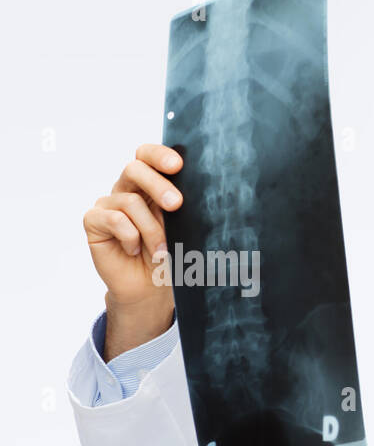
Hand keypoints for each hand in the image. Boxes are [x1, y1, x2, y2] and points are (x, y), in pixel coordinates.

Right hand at [82, 144, 183, 359]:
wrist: (151, 289)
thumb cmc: (171, 256)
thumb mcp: (184, 229)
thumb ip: (185, 207)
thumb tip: (207, 192)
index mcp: (149, 185)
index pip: (146, 156)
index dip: (159, 155)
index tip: (178, 165)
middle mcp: (126, 190)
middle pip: (134, 169)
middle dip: (158, 185)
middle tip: (176, 205)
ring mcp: (108, 205)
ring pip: (130, 202)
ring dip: (151, 229)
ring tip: (160, 250)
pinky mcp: (94, 221)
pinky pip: (114, 219)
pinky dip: (131, 237)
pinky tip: (134, 250)